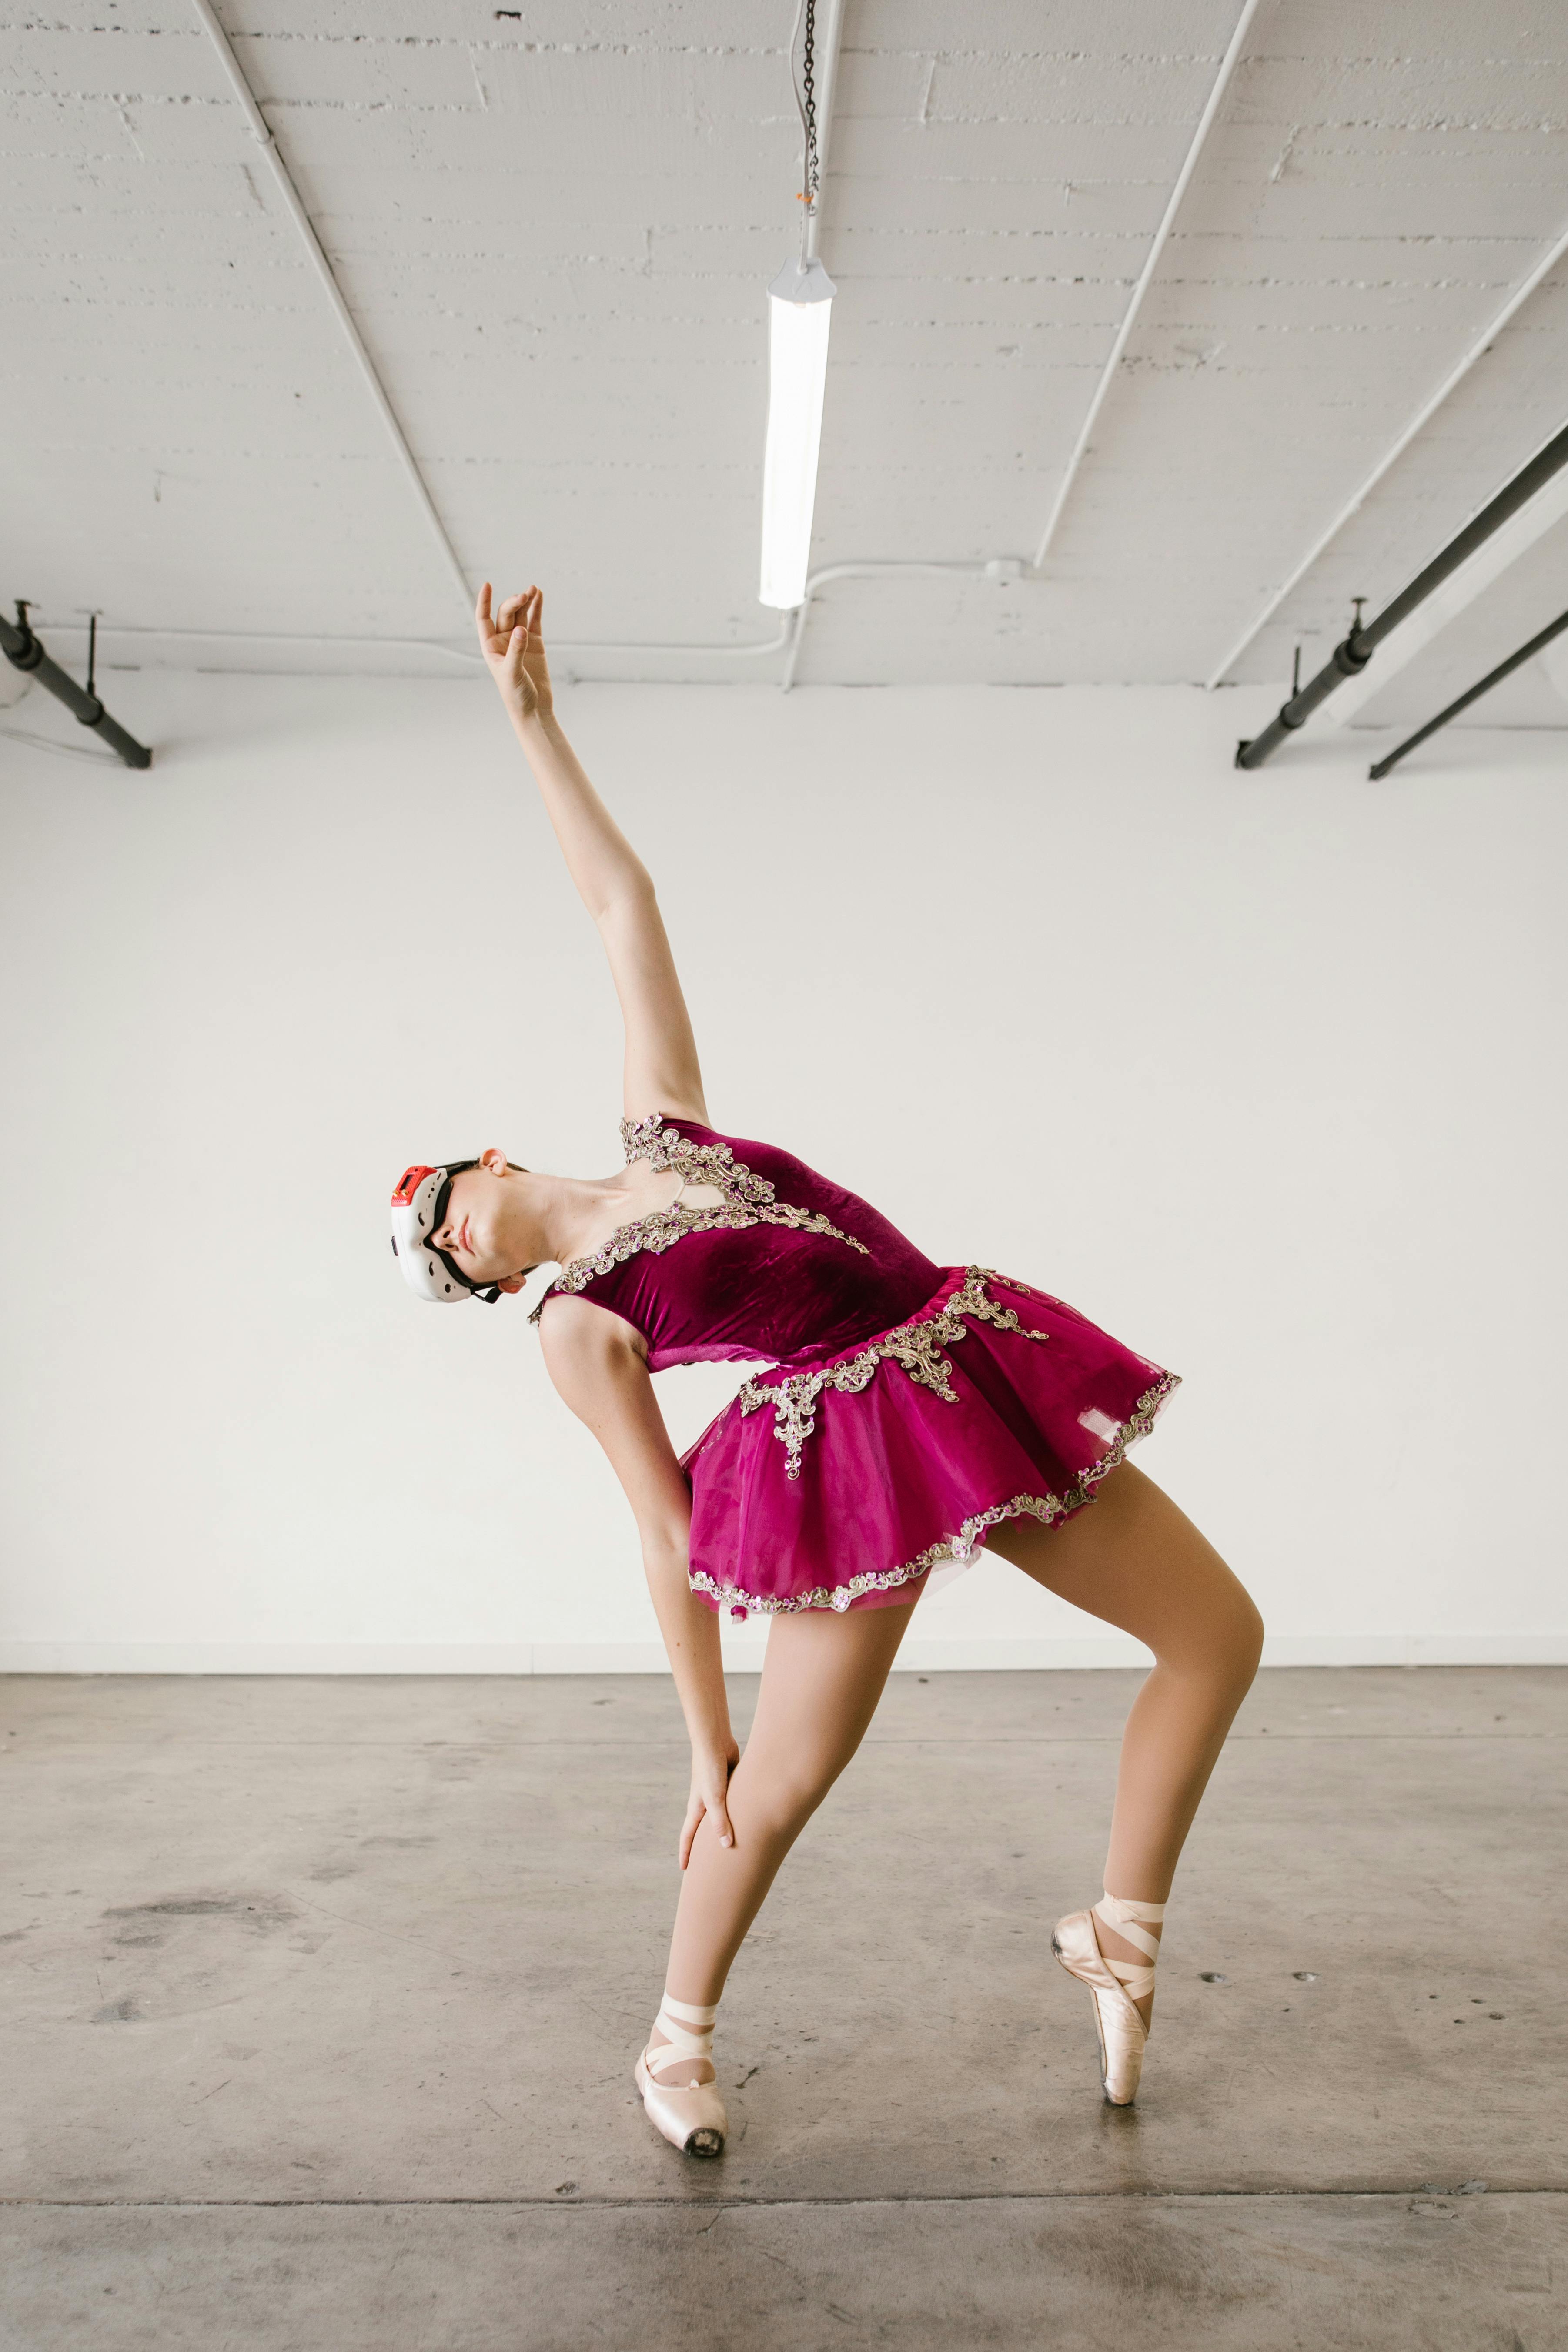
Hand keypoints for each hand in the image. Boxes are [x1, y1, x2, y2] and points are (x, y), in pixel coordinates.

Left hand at [475, 581, 553, 723]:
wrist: (534, 709)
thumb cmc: (516, 695)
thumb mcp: (512, 673)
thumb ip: (516, 651)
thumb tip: (521, 629)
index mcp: (491, 647)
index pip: (484, 619)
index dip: (484, 602)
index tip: (487, 585)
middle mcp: (503, 640)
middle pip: (506, 614)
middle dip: (514, 603)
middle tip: (524, 597)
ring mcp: (520, 641)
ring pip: (521, 614)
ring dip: (526, 601)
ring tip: (533, 589)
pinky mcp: (536, 644)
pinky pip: (535, 621)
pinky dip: (537, 609)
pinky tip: (539, 595)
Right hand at [679, 1738, 739, 1869]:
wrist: (715, 1741)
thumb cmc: (710, 1768)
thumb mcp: (715, 1797)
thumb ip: (720, 1821)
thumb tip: (725, 1845)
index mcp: (696, 1808)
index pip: (688, 1836)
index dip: (686, 1853)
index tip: (685, 1869)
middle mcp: (705, 1804)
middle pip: (703, 1830)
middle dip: (703, 1847)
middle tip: (707, 1864)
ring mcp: (717, 1795)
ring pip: (720, 1818)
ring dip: (723, 1831)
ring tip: (731, 1846)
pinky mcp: (729, 1786)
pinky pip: (732, 1806)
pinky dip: (737, 1815)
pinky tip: (749, 1820)